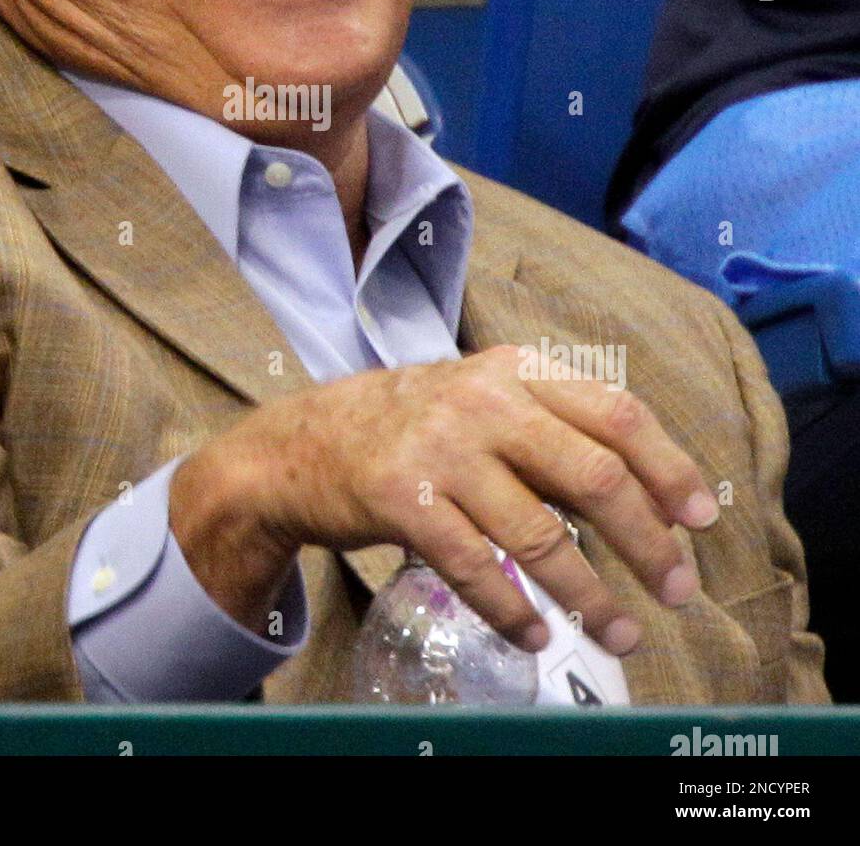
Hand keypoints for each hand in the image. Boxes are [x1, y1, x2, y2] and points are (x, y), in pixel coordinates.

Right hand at [169, 345, 718, 655]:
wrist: (304, 441)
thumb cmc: (412, 425)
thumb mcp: (482, 400)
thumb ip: (552, 431)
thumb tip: (644, 495)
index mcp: (515, 371)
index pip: (617, 413)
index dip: (669, 468)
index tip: (702, 520)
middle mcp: (483, 401)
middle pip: (595, 475)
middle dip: (648, 542)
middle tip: (674, 590)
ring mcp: (441, 448)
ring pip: (541, 534)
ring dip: (591, 597)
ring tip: (618, 633)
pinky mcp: (402, 497)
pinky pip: (478, 568)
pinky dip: (515, 612)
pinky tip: (536, 635)